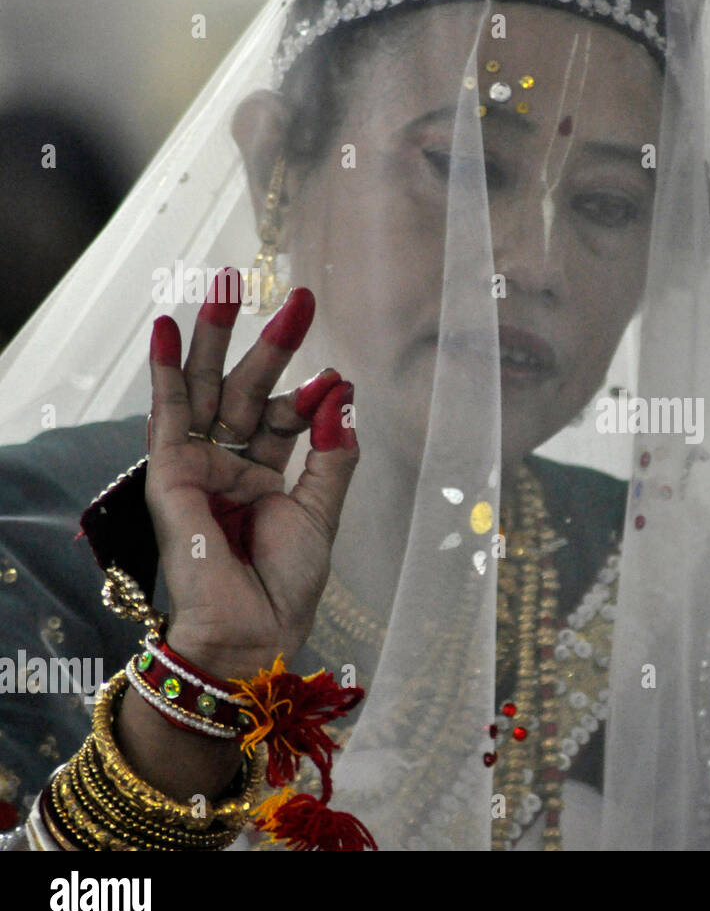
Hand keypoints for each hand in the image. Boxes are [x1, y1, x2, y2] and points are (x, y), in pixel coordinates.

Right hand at [145, 269, 358, 680]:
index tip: (336, 372)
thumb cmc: (286, 583)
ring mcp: (199, 466)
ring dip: (213, 336)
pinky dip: (166, 370)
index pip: (284, 417)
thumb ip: (333, 453)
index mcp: (265, 477)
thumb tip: (343, 392)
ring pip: (206, 387)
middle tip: (298, 295)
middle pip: (246, 388)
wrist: (252, 629)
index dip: (309, 393)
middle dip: (269, 342)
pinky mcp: (172, 474)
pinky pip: (168, 413)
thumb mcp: (322, 510)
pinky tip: (165, 325)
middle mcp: (230, 466)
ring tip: (226, 281)